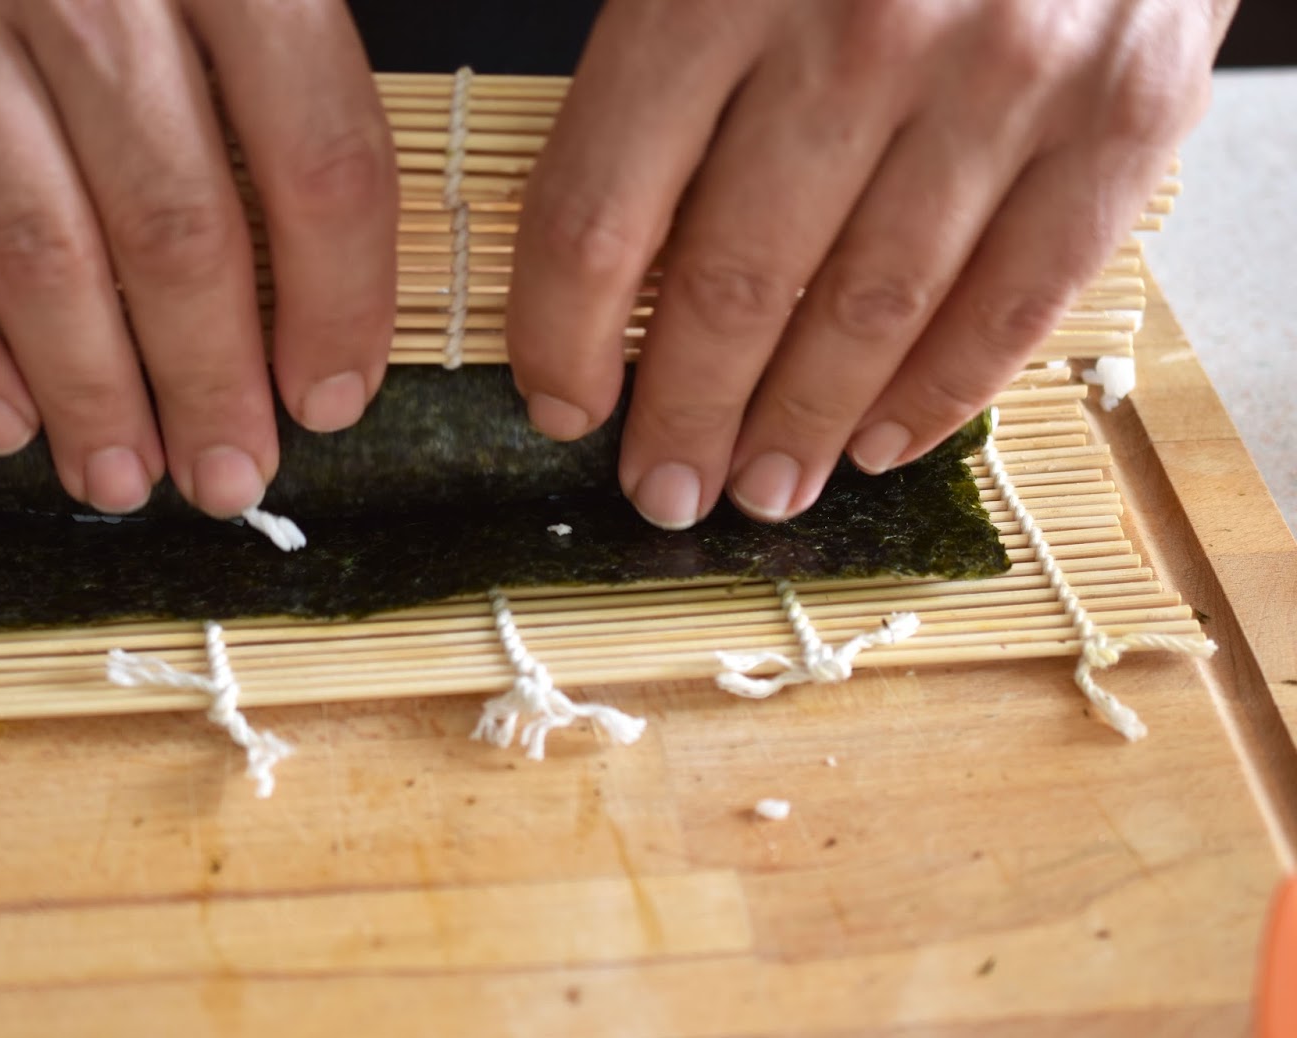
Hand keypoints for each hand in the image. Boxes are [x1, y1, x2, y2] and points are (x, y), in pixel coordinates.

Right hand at [0, 0, 397, 515]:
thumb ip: (292, 37)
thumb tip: (343, 239)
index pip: (317, 161)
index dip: (339, 302)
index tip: (336, 396)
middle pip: (178, 232)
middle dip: (213, 384)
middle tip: (232, 478)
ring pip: (36, 252)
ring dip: (89, 393)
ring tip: (124, 483)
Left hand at [508, 0, 1234, 528]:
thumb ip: (659, 61)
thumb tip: (607, 247)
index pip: (601, 210)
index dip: (565, 335)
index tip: (560, 403)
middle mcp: (858, 35)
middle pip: (733, 288)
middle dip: (684, 416)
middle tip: (664, 487)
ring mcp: (1001, 79)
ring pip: (870, 314)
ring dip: (803, 425)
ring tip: (765, 488)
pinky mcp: (1120, 114)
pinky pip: (1017, 298)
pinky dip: (944, 389)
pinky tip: (887, 440)